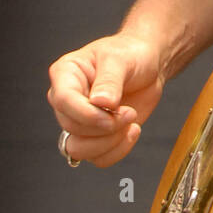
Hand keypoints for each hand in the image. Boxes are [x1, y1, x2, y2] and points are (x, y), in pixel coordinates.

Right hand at [47, 33, 164, 167]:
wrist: (149, 66)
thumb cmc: (131, 54)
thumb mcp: (121, 59)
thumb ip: (110, 80)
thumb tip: (100, 102)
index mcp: (65, 74)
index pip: (63, 100)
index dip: (87, 112)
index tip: (113, 109)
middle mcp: (67, 100)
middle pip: (72, 128)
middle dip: (105, 126)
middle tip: (129, 112)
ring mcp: (79, 120)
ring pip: (79, 149)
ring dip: (109, 142)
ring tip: (131, 121)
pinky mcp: (94, 137)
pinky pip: (98, 158)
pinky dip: (118, 150)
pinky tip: (133, 130)